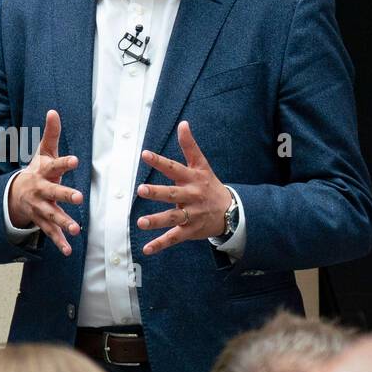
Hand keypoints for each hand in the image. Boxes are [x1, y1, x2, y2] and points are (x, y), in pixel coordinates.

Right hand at [6, 109, 83, 255]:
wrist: (14, 194)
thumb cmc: (36, 171)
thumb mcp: (42, 152)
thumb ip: (51, 134)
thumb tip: (53, 111)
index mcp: (43, 172)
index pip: (54, 165)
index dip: (64, 162)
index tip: (75, 160)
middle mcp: (41, 191)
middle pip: (54, 192)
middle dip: (66, 195)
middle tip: (79, 197)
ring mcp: (40, 207)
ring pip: (52, 215)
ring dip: (63, 222)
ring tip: (75, 229)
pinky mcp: (42, 221)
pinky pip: (50, 233)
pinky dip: (59, 242)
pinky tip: (69, 250)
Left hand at [136, 121, 231, 254]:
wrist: (231, 211)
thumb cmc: (210, 185)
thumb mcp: (202, 165)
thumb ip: (190, 146)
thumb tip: (183, 123)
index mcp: (192, 179)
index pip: (174, 167)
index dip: (160, 161)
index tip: (145, 154)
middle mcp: (191, 196)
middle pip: (172, 194)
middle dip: (157, 192)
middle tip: (141, 190)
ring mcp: (191, 214)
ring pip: (173, 218)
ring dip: (157, 221)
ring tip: (141, 222)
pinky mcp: (190, 231)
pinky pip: (174, 238)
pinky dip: (160, 244)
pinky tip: (147, 248)